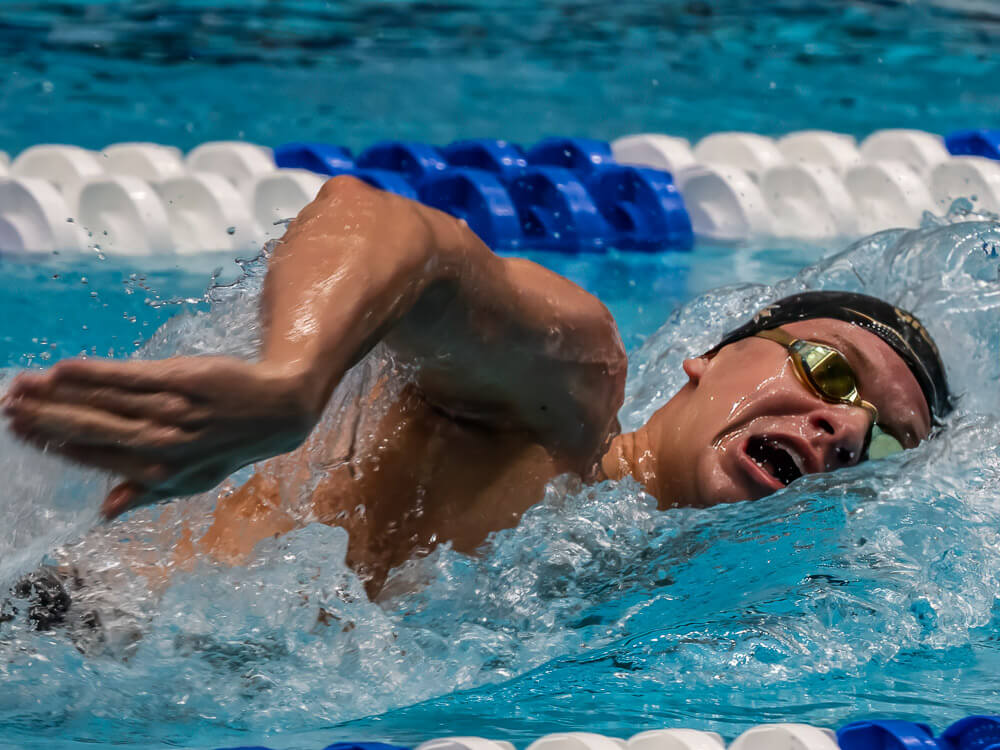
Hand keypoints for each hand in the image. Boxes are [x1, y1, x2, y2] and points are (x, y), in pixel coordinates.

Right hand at [2, 356, 317, 518]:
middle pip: (97, 431)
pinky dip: (98, 375)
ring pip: (109, 404)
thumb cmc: (227, 442)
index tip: (21, 433)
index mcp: (165, 474)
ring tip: (25, 386)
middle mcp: (167, 446)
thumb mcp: (193, 478)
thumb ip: (147, 492)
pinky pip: (133, 378)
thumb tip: (103, 512)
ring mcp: (176, 411)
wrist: (279, 409)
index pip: (99, 458)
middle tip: (8, 409)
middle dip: (50, 420)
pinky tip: (66, 368)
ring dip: (63, 394)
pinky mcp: (185, 381)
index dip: (58, 446)